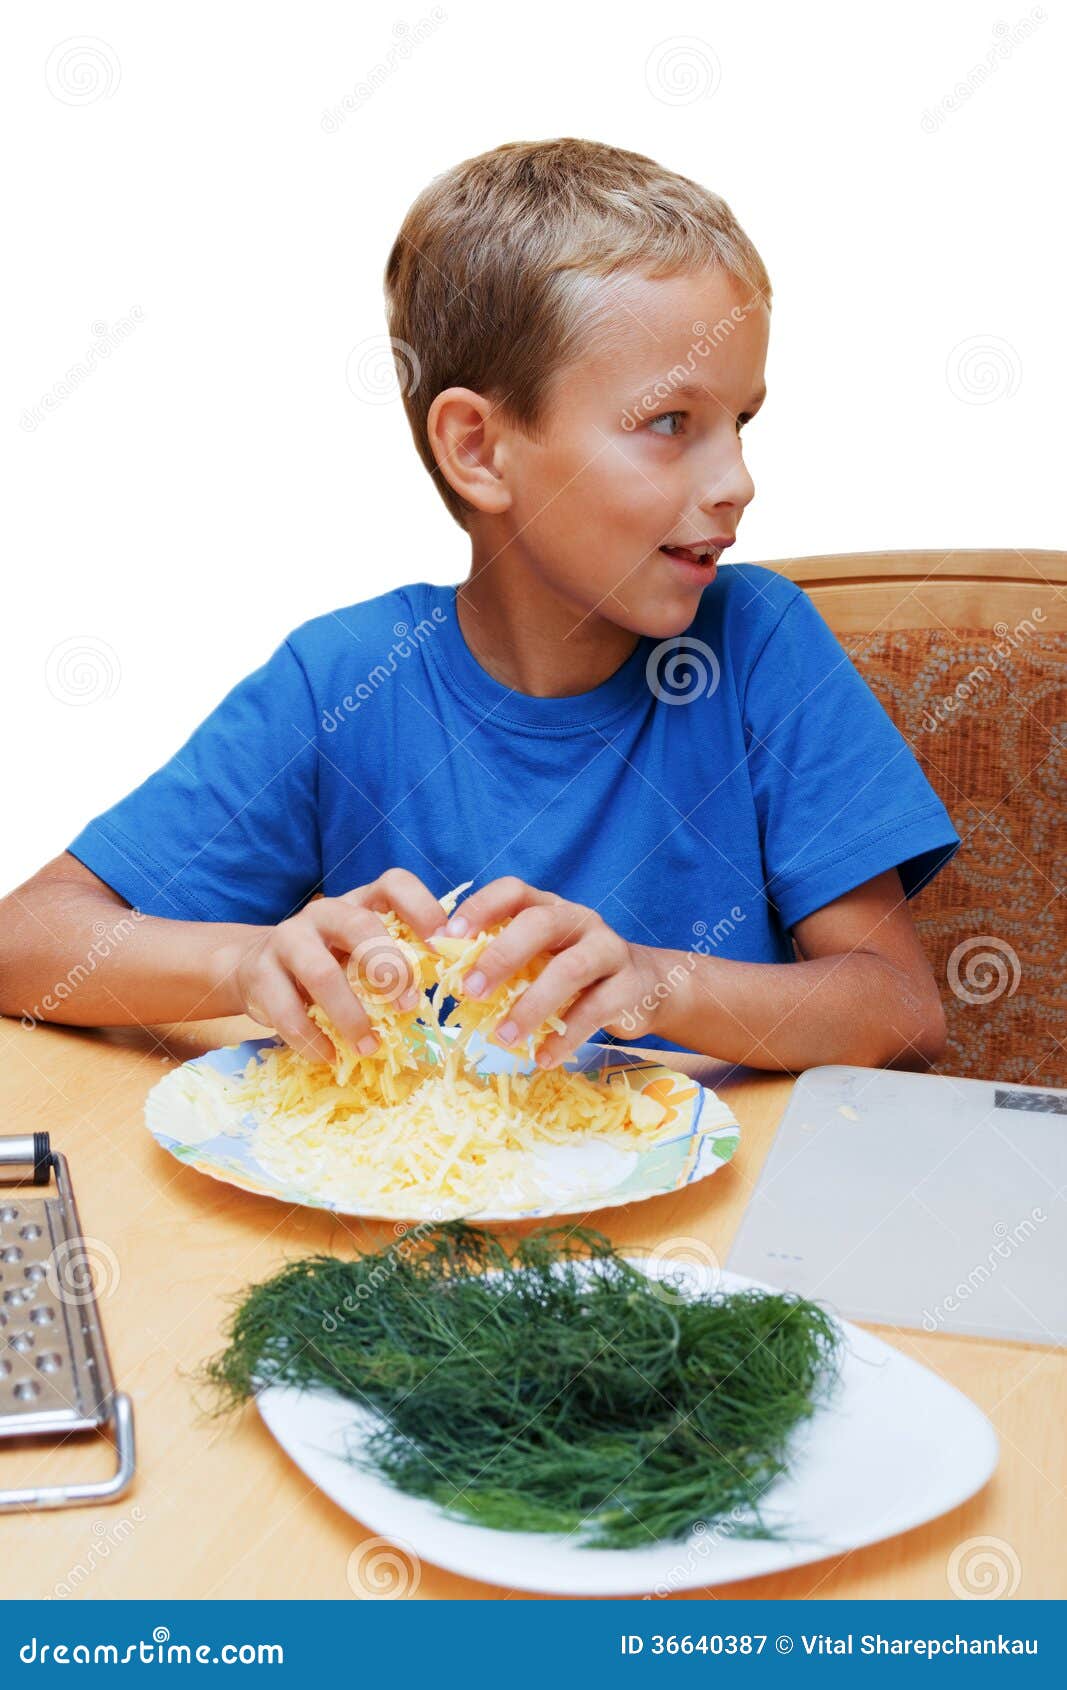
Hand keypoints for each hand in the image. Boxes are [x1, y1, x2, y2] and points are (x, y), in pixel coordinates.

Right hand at [233, 868, 445, 1063]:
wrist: (256, 968)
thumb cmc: (330, 964)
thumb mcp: (363, 954)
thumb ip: (396, 962)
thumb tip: (442, 988)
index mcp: (360, 902)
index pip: (393, 884)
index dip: (422, 908)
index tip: (442, 944)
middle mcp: (324, 913)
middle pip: (359, 926)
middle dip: (388, 966)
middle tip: (408, 1005)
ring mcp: (288, 939)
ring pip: (321, 973)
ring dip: (350, 1016)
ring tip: (370, 1047)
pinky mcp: (261, 973)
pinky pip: (287, 1010)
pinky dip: (312, 1039)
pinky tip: (329, 1055)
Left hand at [437, 876, 665, 1065]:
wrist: (642, 987)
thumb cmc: (573, 972)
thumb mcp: (539, 957)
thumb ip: (502, 958)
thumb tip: (447, 973)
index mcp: (550, 906)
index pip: (514, 891)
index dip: (481, 908)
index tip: (449, 937)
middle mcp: (580, 920)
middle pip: (540, 923)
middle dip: (501, 956)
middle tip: (470, 991)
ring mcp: (609, 949)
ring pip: (570, 969)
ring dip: (532, 1005)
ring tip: (503, 1037)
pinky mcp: (629, 986)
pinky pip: (595, 1009)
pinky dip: (566, 1036)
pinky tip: (543, 1057)